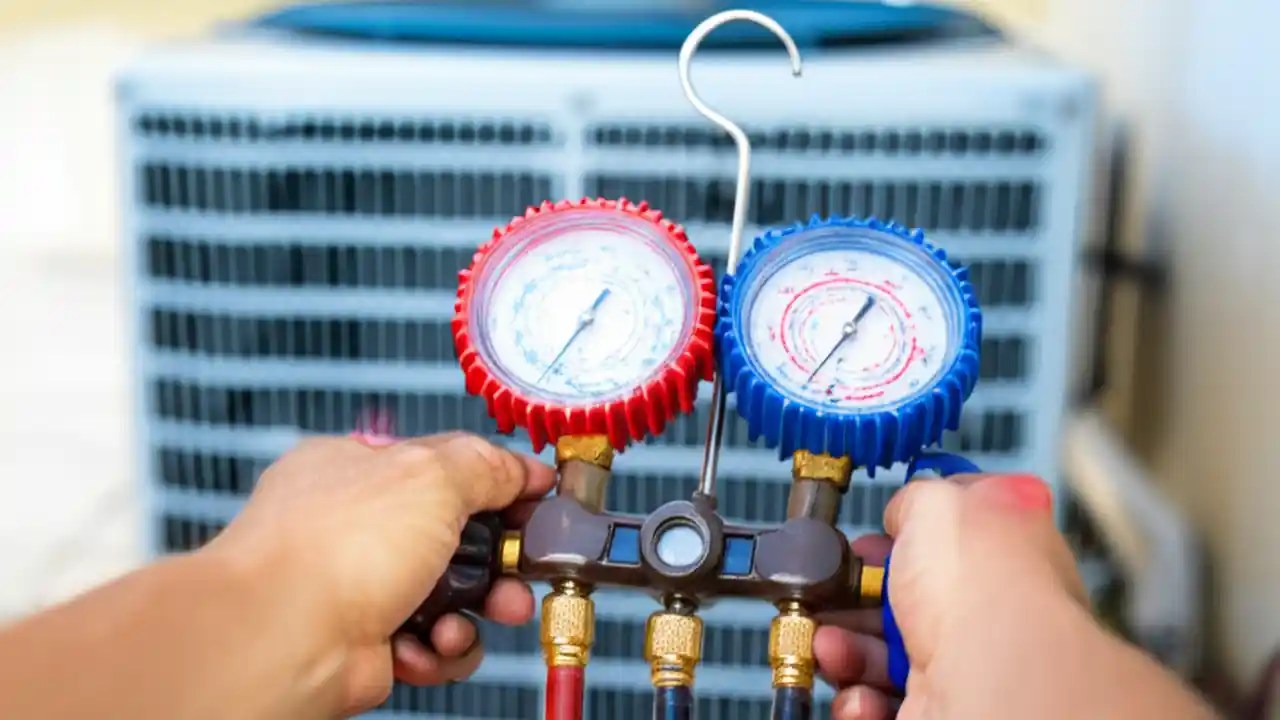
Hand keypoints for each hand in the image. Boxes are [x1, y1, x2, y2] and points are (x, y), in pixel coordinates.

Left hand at [203, 432, 554, 714]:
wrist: (283, 640)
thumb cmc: (332, 548)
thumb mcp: (432, 476)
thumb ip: (485, 466)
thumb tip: (520, 468)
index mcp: (359, 467)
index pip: (444, 463)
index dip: (498, 480)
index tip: (539, 498)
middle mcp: (355, 524)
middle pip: (455, 535)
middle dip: (499, 556)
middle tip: (525, 566)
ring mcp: (359, 585)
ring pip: (450, 594)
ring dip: (479, 606)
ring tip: (495, 612)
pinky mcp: (369, 641)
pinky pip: (431, 642)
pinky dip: (442, 648)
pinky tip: (431, 644)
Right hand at [815, 474, 1086, 718]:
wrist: (988, 669)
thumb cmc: (981, 583)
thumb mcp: (937, 501)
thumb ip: (916, 496)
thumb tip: (904, 509)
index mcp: (1003, 549)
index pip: (949, 537)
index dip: (899, 538)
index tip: (869, 540)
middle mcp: (989, 608)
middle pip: (902, 600)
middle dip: (853, 598)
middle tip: (832, 595)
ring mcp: (966, 664)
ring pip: (882, 653)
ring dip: (845, 648)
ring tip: (832, 645)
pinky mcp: (941, 709)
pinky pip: (880, 700)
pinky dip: (857, 695)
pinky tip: (858, 688)